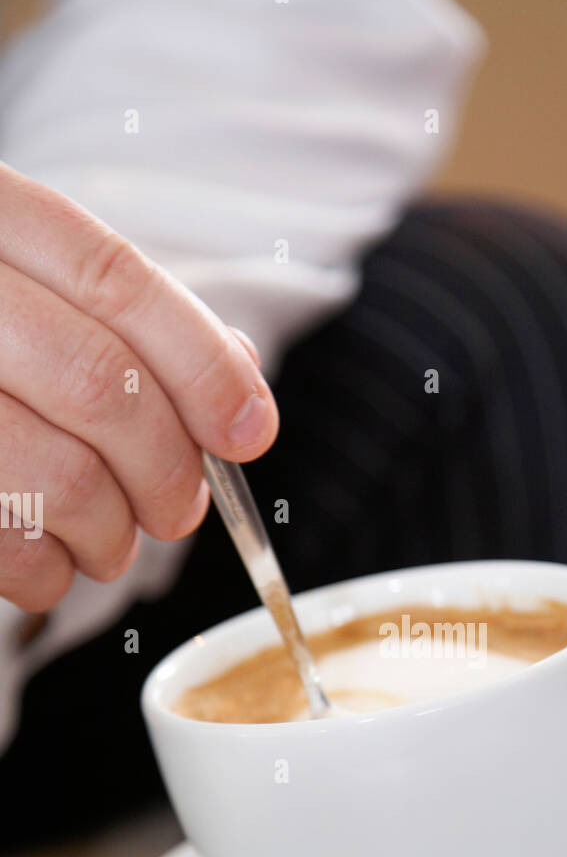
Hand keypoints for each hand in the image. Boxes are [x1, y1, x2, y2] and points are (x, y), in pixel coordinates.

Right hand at [0, 164, 279, 611]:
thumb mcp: (27, 283)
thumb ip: (124, 322)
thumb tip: (243, 389)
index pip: (117, 283)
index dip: (203, 367)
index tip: (251, 433)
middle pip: (100, 385)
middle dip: (166, 470)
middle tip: (178, 511)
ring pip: (55, 475)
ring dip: (109, 535)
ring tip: (109, 545)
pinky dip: (42, 574)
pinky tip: (49, 567)